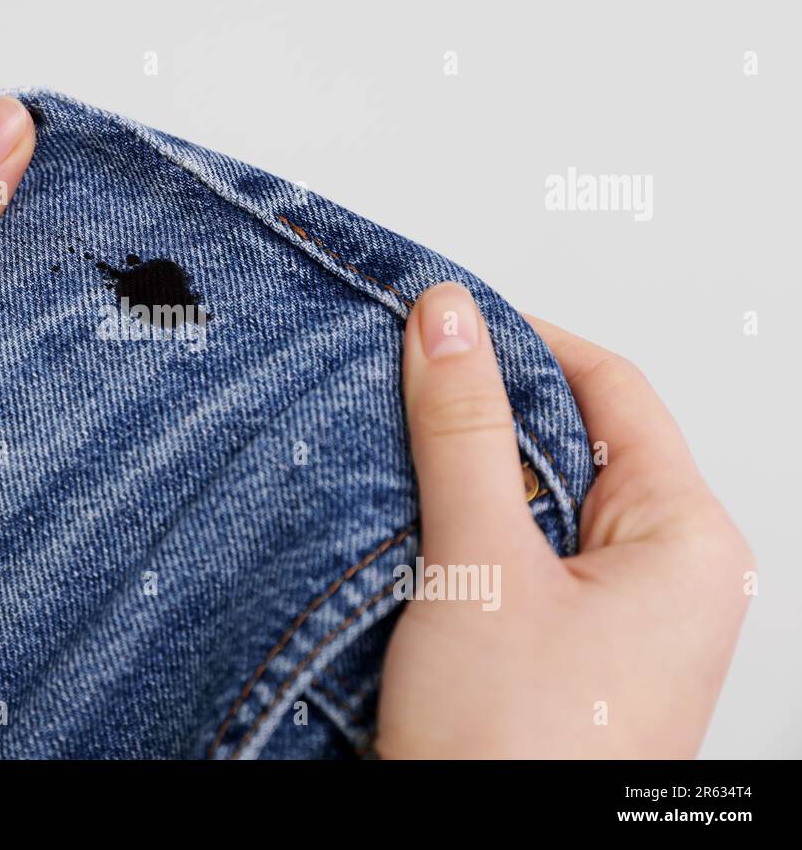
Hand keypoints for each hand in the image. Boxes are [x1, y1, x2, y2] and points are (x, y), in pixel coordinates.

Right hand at [375, 283, 752, 757]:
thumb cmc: (516, 756)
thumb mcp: (480, 568)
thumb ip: (462, 433)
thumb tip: (448, 320)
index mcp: (686, 542)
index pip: (610, 389)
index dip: (522, 341)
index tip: (441, 322)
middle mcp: (663, 574)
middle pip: (572, 439)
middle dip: (481, 409)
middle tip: (400, 383)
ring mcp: (612, 616)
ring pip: (534, 497)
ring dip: (460, 471)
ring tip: (392, 453)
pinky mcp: (560, 648)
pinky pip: (514, 554)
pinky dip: (458, 528)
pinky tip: (404, 523)